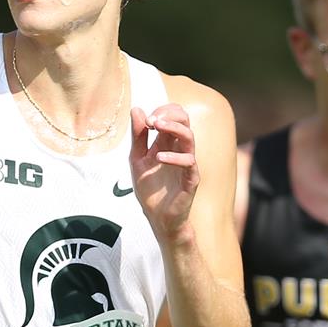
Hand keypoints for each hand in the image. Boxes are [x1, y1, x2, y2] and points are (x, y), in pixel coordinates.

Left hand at [130, 104, 197, 237]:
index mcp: (168, 142)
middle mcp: (180, 149)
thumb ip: (138, 136)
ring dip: (173, 128)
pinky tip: (159, 158)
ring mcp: (187, 163)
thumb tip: (136, 108)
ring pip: (189, 136)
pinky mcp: (190, 179)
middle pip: (184, 120)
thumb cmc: (150, 188)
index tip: (145, 119)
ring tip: (156, 126)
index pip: (173, 115)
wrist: (157, 218)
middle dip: (169, 114)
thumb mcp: (137, 159)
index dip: (162, 111)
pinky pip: (189, 162)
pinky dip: (175, 157)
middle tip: (152, 120)